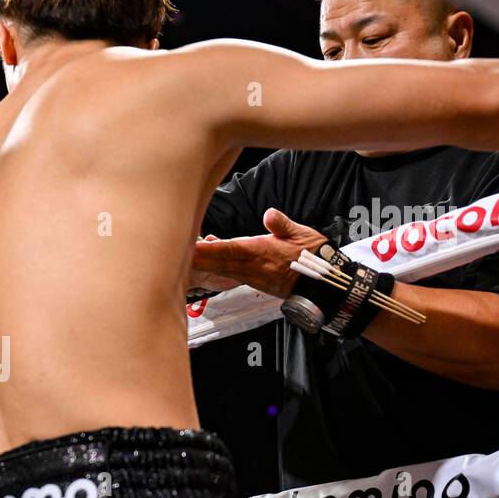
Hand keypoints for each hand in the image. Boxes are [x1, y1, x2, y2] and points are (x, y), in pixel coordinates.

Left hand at [192, 209, 327, 298]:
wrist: (322, 283)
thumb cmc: (313, 256)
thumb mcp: (301, 234)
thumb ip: (282, 224)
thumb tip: (269, 214)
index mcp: (262, 252)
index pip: (231, 249)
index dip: (211, 249)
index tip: (193, 247)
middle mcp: (253, 267)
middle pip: (220, 262)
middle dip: (198, 258)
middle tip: (175, 253)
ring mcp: (252, 276)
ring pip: (222, 269)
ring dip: (203, 264)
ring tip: (185, 257)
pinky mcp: (254, 281)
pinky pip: (229, 273)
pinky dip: (216, 267)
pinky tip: (207, 261)